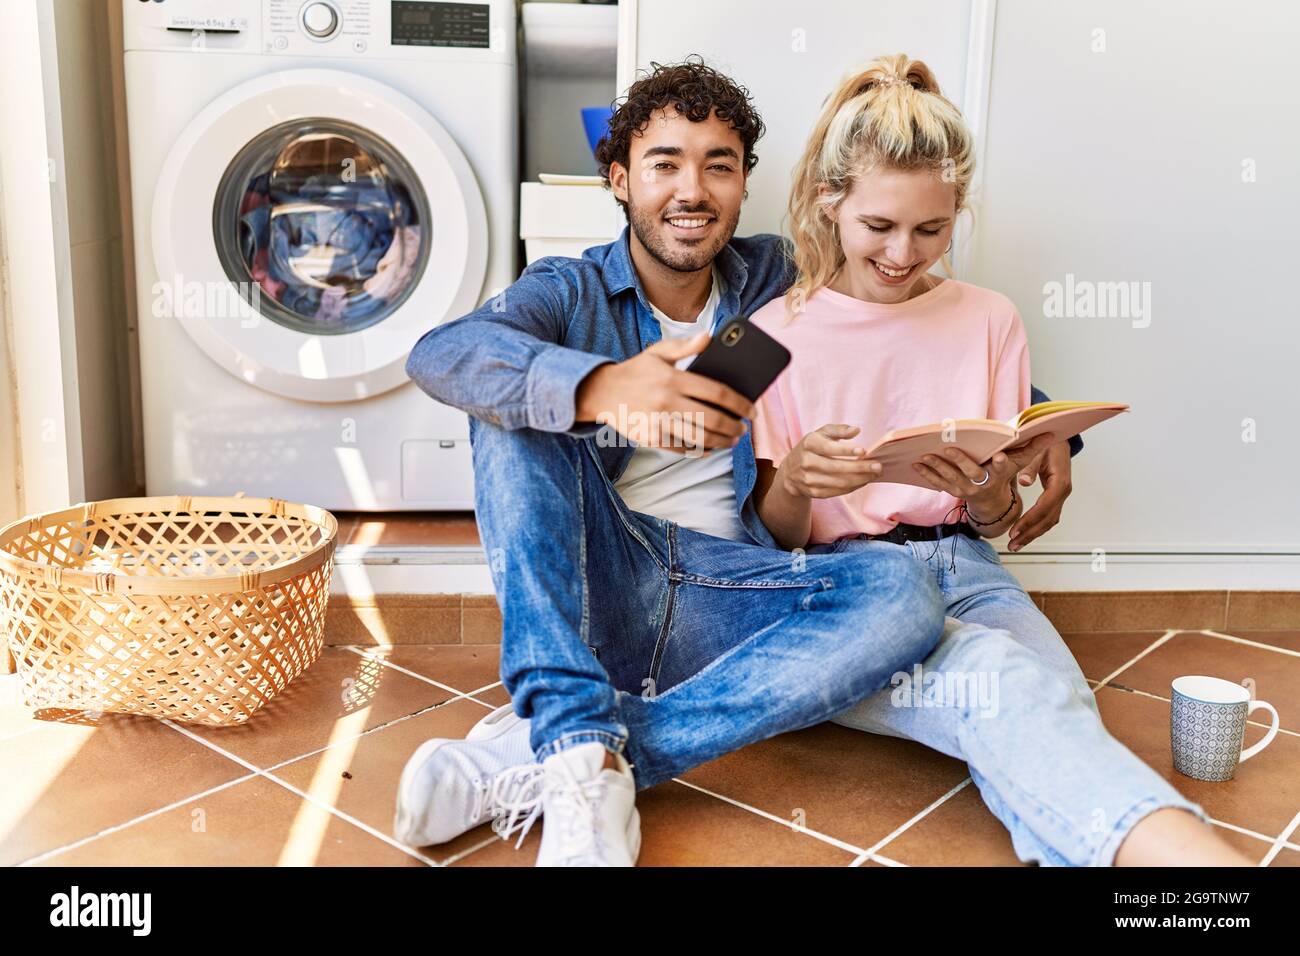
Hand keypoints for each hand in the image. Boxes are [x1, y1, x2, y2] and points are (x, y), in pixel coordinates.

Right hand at [574, 332, 754, 454]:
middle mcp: (667, 402)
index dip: (739, 404)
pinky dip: (700, 450)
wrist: (602, 392)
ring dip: (722, 441)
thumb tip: (710, 337)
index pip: (716, 393)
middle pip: (712, 419)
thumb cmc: (636, 371)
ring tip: (733, 439)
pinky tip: (712, 447)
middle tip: (744, 429)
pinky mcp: (652, 439)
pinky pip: (682, 448)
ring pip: (700, 437)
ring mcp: (659, 423)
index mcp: (673, 379)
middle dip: (734, 426)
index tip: (752, 410)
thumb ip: (685, 346)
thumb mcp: (658, 352)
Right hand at [777, 424, 882, 498]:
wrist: (790, 472)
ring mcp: (809, 479)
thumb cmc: (811, 448)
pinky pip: (837, 491)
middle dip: (860, 468)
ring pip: (839, 482)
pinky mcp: (813, 492)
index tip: (864, 451)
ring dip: (860, 479)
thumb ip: (838, 430)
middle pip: (837, 468)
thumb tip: (856, 430)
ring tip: (874, 475)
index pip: (829, 448)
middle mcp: (806, 462)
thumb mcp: (820, 433)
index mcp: (809, 444)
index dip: (846, 451)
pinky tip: (863, 481)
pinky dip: (852, 487)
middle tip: (878, 466)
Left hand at [911, 434, 1055, 515]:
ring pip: (951, 479)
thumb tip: (1052, 433)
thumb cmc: (1004, 473)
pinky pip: (938, 484)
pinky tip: (916, 464)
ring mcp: (966, 490)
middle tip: (949, 449)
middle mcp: (983, 484)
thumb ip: (1033, 447)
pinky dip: (927, 474)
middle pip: (972, 473)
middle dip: (960, 462)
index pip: (1003, 469)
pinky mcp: (952, 491)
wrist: (991, 500)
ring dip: (938, 468)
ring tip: (925, 456)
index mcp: (1000, 475)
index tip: (999, 457)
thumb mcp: (1020, 461)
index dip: (1001, 463)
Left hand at [1008, 439, 1072, 550]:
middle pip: (1048, 519)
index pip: (1044, 507)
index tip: (1015, 531)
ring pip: (1049, 520)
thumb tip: (1024, 481)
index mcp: (1060, 481)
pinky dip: (1036, 527)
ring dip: (1033, 534)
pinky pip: (1048, 516)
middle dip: (1030, 533)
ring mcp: (1060, 495)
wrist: (1056, 437)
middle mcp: (1063, 491)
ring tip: (1016, 545)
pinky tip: (1024, 534)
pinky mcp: (1056, 496)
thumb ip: (1030, 466)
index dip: (1029, 521)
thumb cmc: (1045, 442)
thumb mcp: (1036, 450)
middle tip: (1013, 544)